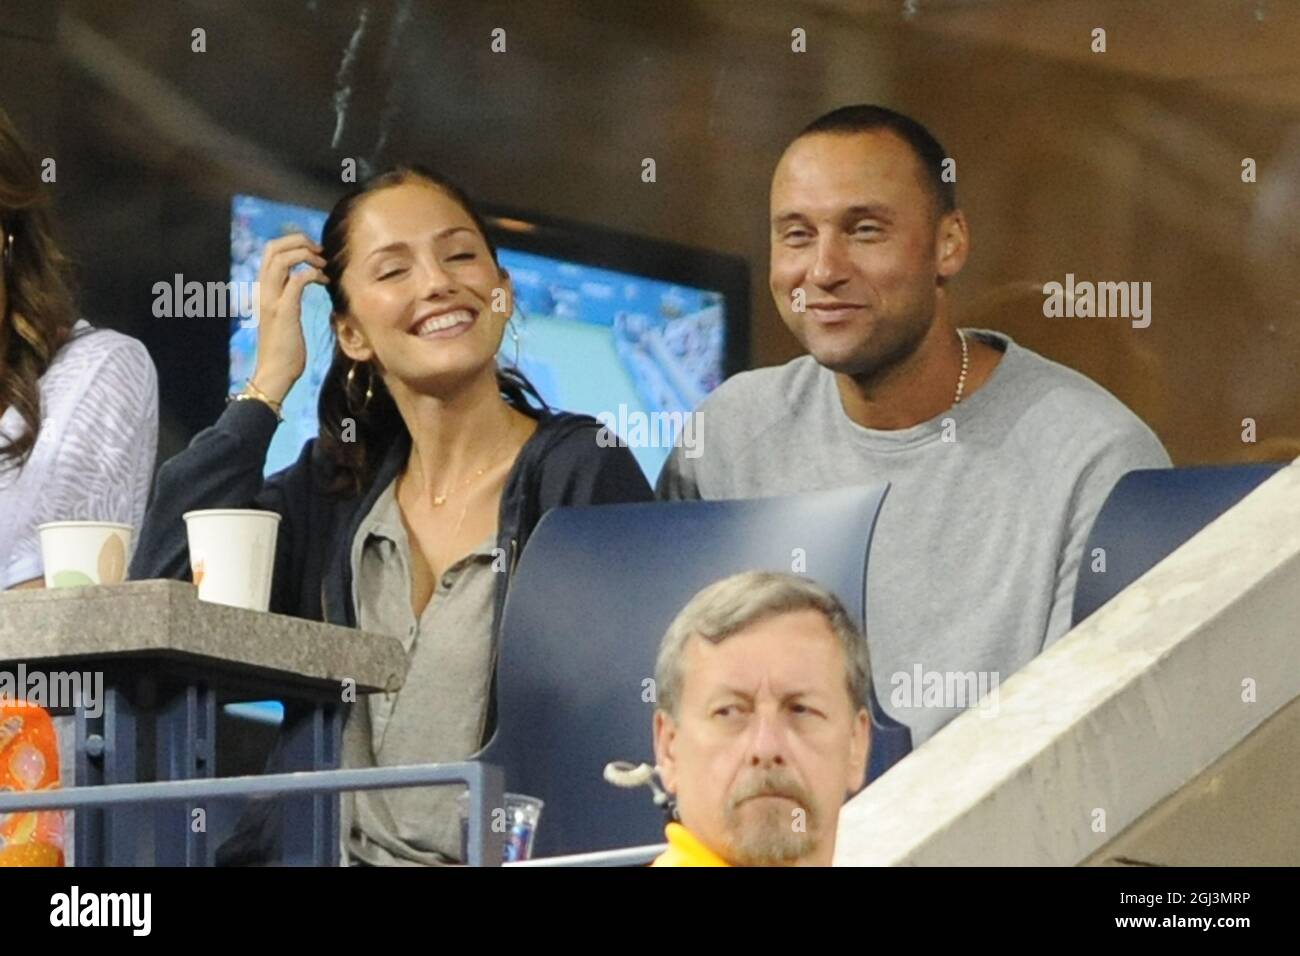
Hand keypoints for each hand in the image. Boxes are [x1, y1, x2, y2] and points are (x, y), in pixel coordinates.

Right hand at [249, 233, 326, 402]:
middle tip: (320, 251)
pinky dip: (312, 274)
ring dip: (305, 255)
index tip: (313, 251)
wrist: (275, 373)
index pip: (270, 251)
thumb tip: (301, 279)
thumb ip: (288, 295)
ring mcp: (271, 300)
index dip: (291, 243)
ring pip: (281, 259)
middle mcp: (263, 291)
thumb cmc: (284, 349)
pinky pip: (297, 281)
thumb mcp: (285, 314)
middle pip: (273, 248)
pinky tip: (324, 281)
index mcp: (263, 290)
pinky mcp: (284, 311)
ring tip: (322, 264)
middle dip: (298, 241)